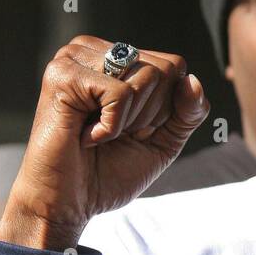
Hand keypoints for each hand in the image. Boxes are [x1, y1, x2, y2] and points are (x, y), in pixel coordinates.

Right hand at [0, 36, 209, 248]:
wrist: (67, 204)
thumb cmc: (108, 173)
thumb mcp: (164, 142)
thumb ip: (188, 113)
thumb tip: (192, 80)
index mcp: (116, 59)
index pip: (175, 67)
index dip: (166, 110)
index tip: (132, 131)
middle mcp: (95, 50)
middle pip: (165, 69)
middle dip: (150, 115)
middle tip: (114, 134)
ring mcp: (76, 58)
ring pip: (147, 76)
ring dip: (130, 121)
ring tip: (98, 133)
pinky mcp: (63, 75)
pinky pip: (121, 93)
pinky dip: (111, 126)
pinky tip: (86, 136)